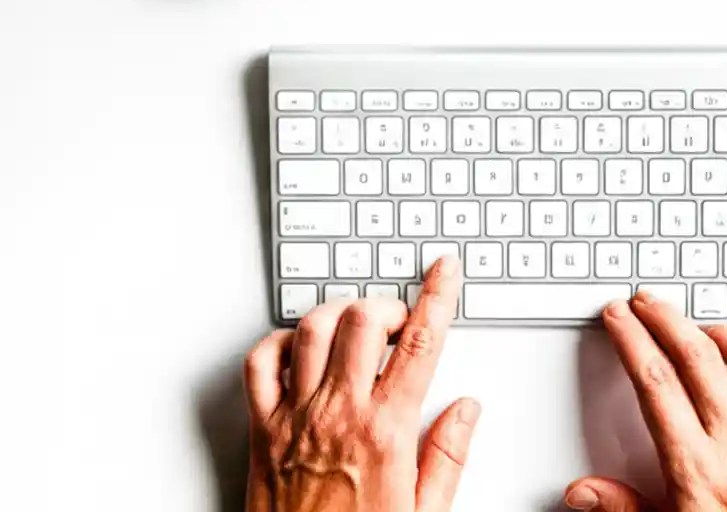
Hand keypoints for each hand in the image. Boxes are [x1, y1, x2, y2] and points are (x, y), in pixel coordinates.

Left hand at [243, 257, 478, 511]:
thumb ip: (448, 455)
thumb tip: (465, 409)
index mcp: (386, 433)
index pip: (420, 343)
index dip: (437, 296)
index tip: (445, 271)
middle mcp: (338, 415)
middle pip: (363, 321)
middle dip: (388, 306)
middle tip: (402, 321)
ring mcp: (295, 419)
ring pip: (313, 330)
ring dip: (340, 315)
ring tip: (358, 328)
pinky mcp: (263, 431)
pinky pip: (261, 363)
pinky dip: (282, 343)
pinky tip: (304, 351)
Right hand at [566, 292, 726, 511]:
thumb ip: (626, 510)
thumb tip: (585, 492)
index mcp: (696, 469)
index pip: (655, 384)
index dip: (633, 341)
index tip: (619, 318)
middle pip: (696, 359)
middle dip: (666, 319)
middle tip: (647, 302)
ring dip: (723, 332)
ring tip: (701, 325)